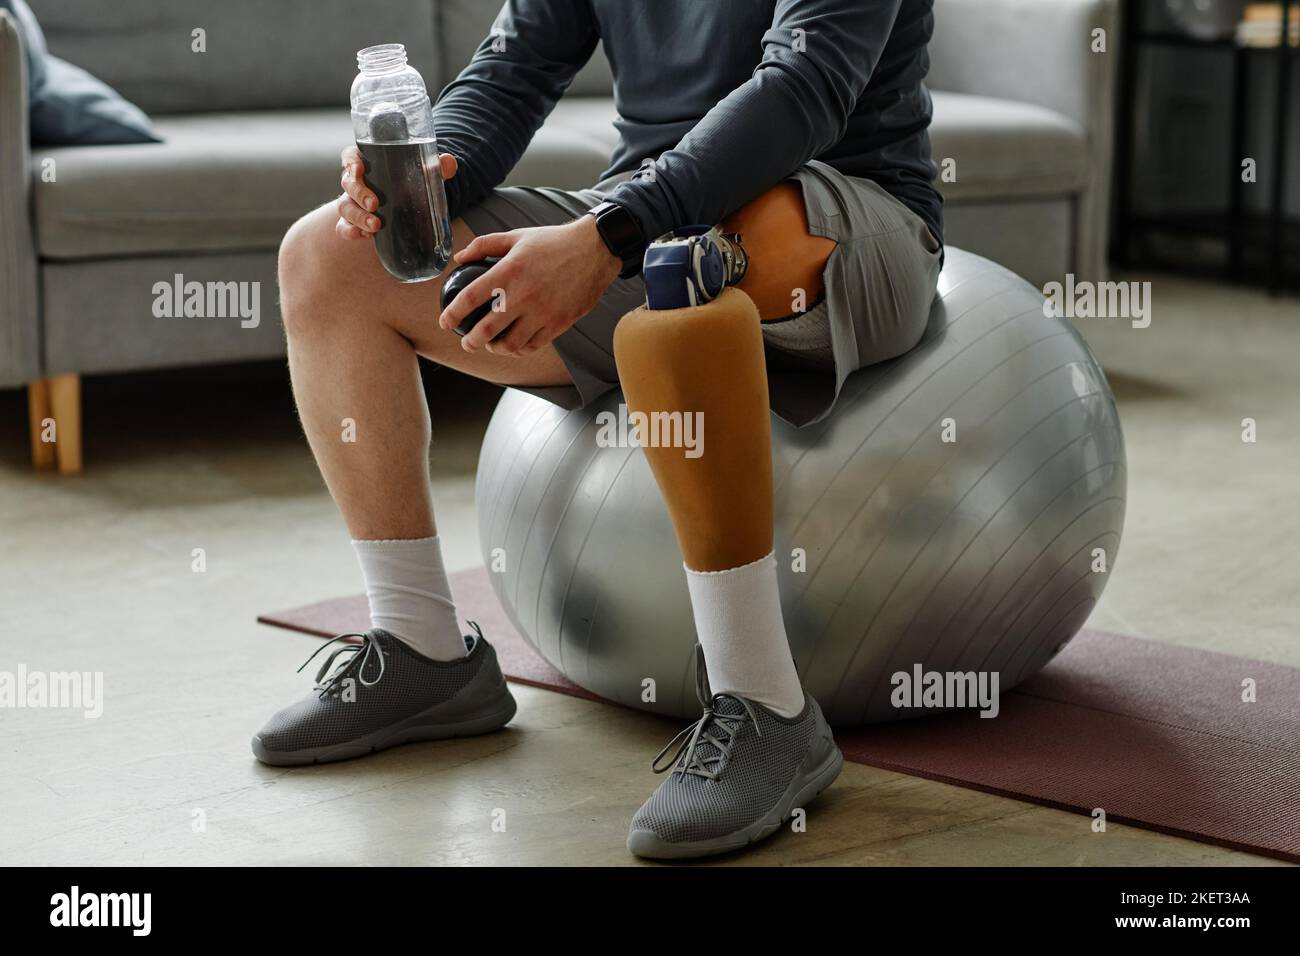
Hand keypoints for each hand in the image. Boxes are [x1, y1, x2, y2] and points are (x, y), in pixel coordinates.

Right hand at [336, 145, 458, 239]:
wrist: (409, 205)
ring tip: (375, 226)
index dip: (350, 161)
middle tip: (375, 204)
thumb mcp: (423, 174)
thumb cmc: (409, 183)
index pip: (350, 156)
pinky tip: (365, 236)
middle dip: (359, 193)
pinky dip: (351, 232)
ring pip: (344, 206)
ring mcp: (353, 203)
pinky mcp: (354, 222)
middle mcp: (357, 182)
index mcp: (368, 164)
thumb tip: (449, 162)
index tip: (359, 168)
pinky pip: (343, 227)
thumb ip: (435, 167)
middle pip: (347, 183)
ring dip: (358, 216)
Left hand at [439, 216, 621, 355]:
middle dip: (471, 341)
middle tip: (467, 342)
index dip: (452, 313)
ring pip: (510, 344)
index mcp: (509, 271)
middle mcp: (523, 295)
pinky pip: (533, 345)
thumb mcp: (516, 236)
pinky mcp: (558, 323)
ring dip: (495, 349)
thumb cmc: (554, 242)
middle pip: (487, 329)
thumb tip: (459, 258)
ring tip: (491, 346)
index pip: (470, 297)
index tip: (445, 322)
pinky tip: (514, 345)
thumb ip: (485, 245)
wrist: (594, 250)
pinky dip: (519, 350)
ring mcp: (542, 312)